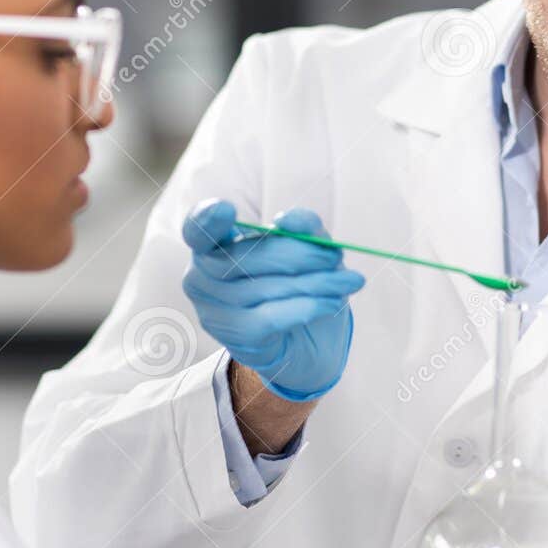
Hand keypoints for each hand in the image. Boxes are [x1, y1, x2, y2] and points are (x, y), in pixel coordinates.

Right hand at [181, 200, 363, 400]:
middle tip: (336, 256)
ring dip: (316, 283)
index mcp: (212, 244)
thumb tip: (289, 220)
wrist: (304, 338)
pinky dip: (308, 307)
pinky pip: (272, 317)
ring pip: (265, 288)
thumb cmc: (295, 281)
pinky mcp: (235, 336)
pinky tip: (333, 302)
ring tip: (350, 281)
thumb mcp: (305, 246)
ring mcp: (214, 309)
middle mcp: (202, 276)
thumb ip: (301, 226)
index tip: (225, 209)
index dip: (206, 219)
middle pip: (246, 257)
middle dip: (298, 254)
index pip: (197, 229)